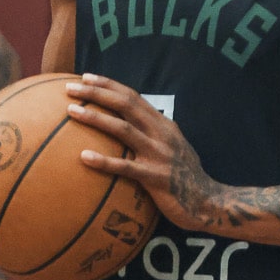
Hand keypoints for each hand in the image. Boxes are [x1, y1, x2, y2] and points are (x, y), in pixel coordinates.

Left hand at [67, 74, 221, 230]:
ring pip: (123, 129)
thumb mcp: (173, 148)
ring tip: (72, 111)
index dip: (109, 85)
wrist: (208, 202)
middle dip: (97, 93)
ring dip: (96, 118)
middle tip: (70, 88)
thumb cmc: (185, 178)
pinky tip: (83, 158)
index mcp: (163, 125)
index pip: (133, 97)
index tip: (85, 77)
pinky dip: (104, 161)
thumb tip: (126, 127)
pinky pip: (126, 167)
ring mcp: (159, 154)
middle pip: (125, 105)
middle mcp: (161, 134)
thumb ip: (153, 135)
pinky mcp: (156, 178)